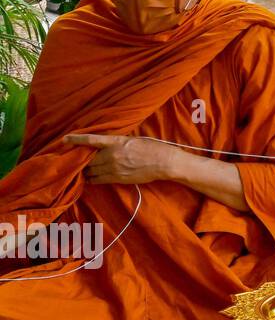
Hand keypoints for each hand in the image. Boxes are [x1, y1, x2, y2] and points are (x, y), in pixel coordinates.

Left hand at [64, 133, 184, 184]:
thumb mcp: (133, 140)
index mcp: (116, 142)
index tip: (64, 139)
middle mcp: (112, 155)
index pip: (91, 140)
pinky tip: (91, 178)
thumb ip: (117, 142)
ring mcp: (114, 168)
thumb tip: (104, 145)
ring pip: (91, 170)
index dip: (76, 139)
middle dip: (81, 159)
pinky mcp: (117, 178)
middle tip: (76, 159)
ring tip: (83, 169)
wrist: (164, 162)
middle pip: (88, 159)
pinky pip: (97, 180)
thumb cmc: (152, 148)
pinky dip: (92, 179)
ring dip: (86, 170)